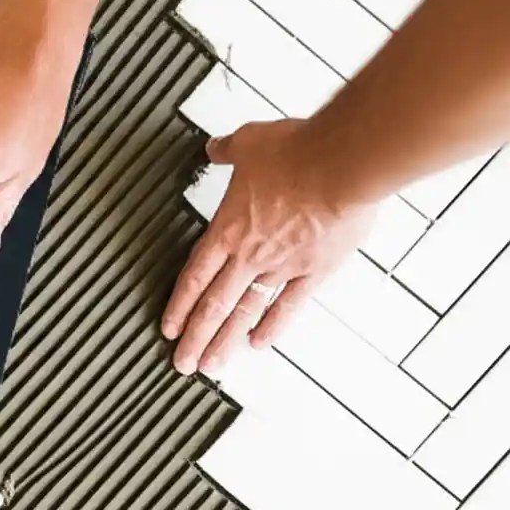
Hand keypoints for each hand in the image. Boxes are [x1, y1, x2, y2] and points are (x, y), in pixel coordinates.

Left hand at [162, 118, 375, 374]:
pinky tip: (259, 345)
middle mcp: (250, 254)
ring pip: (245, 312)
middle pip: (214, 305)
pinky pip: (289, 306)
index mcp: (228, 229)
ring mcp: (282, 266)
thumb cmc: (296, 152)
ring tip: (211, 367)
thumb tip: (215, 148)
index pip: (194, 276)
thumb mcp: (248, 142)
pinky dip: (273, 327)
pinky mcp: (315, 270)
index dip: (179, 305)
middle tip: (182, 365)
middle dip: (195, 338)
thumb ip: (227, 150)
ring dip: (226, 342)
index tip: (168, 330)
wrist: (341, 163)